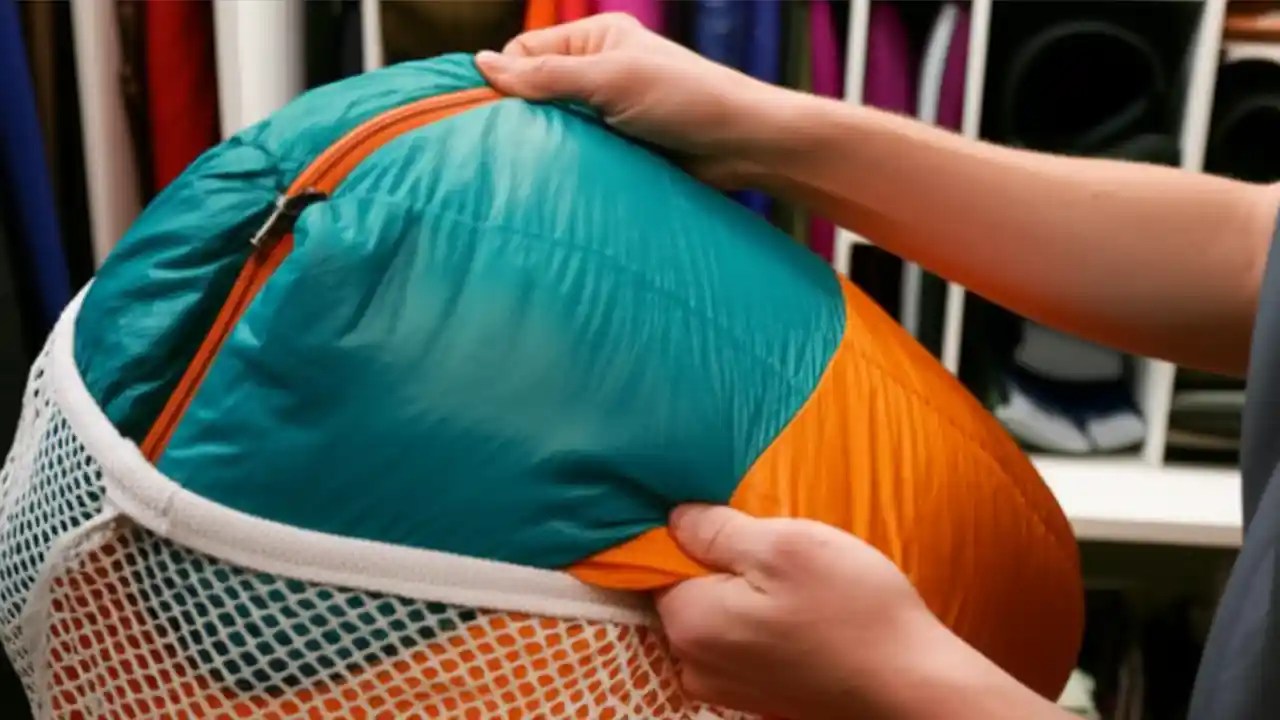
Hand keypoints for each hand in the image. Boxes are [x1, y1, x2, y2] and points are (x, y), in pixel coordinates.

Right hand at [475, 14, 799, 186]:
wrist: (745, 146)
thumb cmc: (686, 99)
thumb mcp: (611, 79)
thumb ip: (547, 74)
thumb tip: (482, 64)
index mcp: (595, 39)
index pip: (525, 52)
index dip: (504, 80)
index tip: (486, 113)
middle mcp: (598, 72)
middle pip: (535, 92)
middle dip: (521, 117)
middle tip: (502, 147)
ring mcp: (608, 113)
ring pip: (555, 128)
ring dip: (546, 146)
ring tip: (528, 168)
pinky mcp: (620, 149)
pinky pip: (578, 156)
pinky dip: (568, 166)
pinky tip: (555, 181)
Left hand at [656, 505, 1070, 719]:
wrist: (912, 689)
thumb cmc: (852, 611)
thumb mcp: (785, 546)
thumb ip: (717, 530)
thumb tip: (674, 518)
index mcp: (689, 623)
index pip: (658, 564)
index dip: (691, 534)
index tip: (732, 519)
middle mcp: (693, 664)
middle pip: (685, 593)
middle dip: (718, 566)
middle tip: (772, 546)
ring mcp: (725, 688)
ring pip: (716, 619)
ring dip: (743, 596)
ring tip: (792, 581)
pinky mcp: (757, 698)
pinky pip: (741, 646)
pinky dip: (761, 625)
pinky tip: (799, 613)